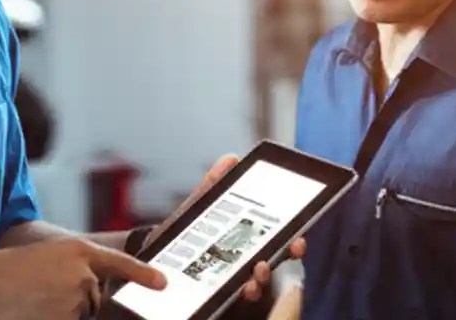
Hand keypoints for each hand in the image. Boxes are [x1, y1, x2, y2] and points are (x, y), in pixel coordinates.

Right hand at [0, 237, 165, 319]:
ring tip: (31, 303)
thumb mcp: (45, 261)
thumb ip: (73, 272)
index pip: (119, 264)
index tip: (162, 284)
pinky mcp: (68, 318)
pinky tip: (33, 311)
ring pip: (80, 315)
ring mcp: (77, 298)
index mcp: (78, 250)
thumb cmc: (5, 273)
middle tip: (40, 296)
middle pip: (95, 299)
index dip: (143, 275)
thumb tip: (90, 290)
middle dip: (76, 303)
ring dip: (62, 314)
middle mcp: (84, 273)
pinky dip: (53, 318)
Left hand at [147, 155, 308, 303]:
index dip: (292, 237)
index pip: (274, 237)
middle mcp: (245, 262)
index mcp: (244, 239)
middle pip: (275, 259)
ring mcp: (234, 281)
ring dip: (266, 274)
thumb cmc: (183, 236)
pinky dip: (247, 292)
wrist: (156, 265)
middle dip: (288, 252)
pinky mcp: (221, 296)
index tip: (299, 234)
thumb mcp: (196, 209)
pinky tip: (245, 286)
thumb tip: (231, 158)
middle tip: (294, 246)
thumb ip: (212, 187)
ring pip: (260, 281)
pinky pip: (238, 297)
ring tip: (262, 267)